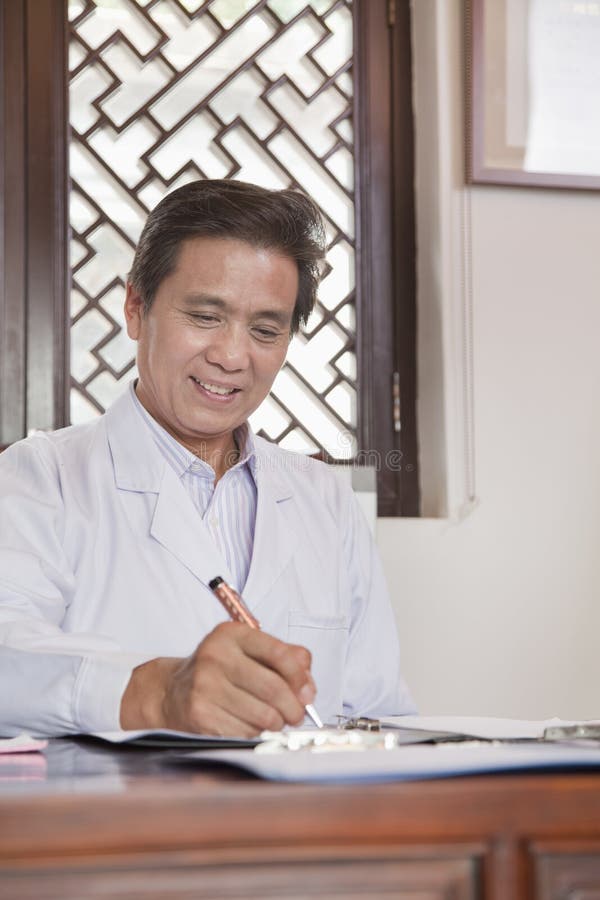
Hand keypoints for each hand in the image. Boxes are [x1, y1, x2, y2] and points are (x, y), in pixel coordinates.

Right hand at [120, 622, 315, 736]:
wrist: (172, 691)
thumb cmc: (220, 671)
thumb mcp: (249, 652)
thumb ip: (285, 659)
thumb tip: (308, 686)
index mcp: (232, 634)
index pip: (280, 654)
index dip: (301, 677)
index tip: (306, 691)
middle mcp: (216, 656)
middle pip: (274, 688)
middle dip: (294, 708)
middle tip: (296, 714)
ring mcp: (205, 686)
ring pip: (263, 715)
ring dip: (276, 723)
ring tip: (273, 720)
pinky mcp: (200, 714)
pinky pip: (245, 732)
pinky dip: (255, 733)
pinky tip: (249, 725)